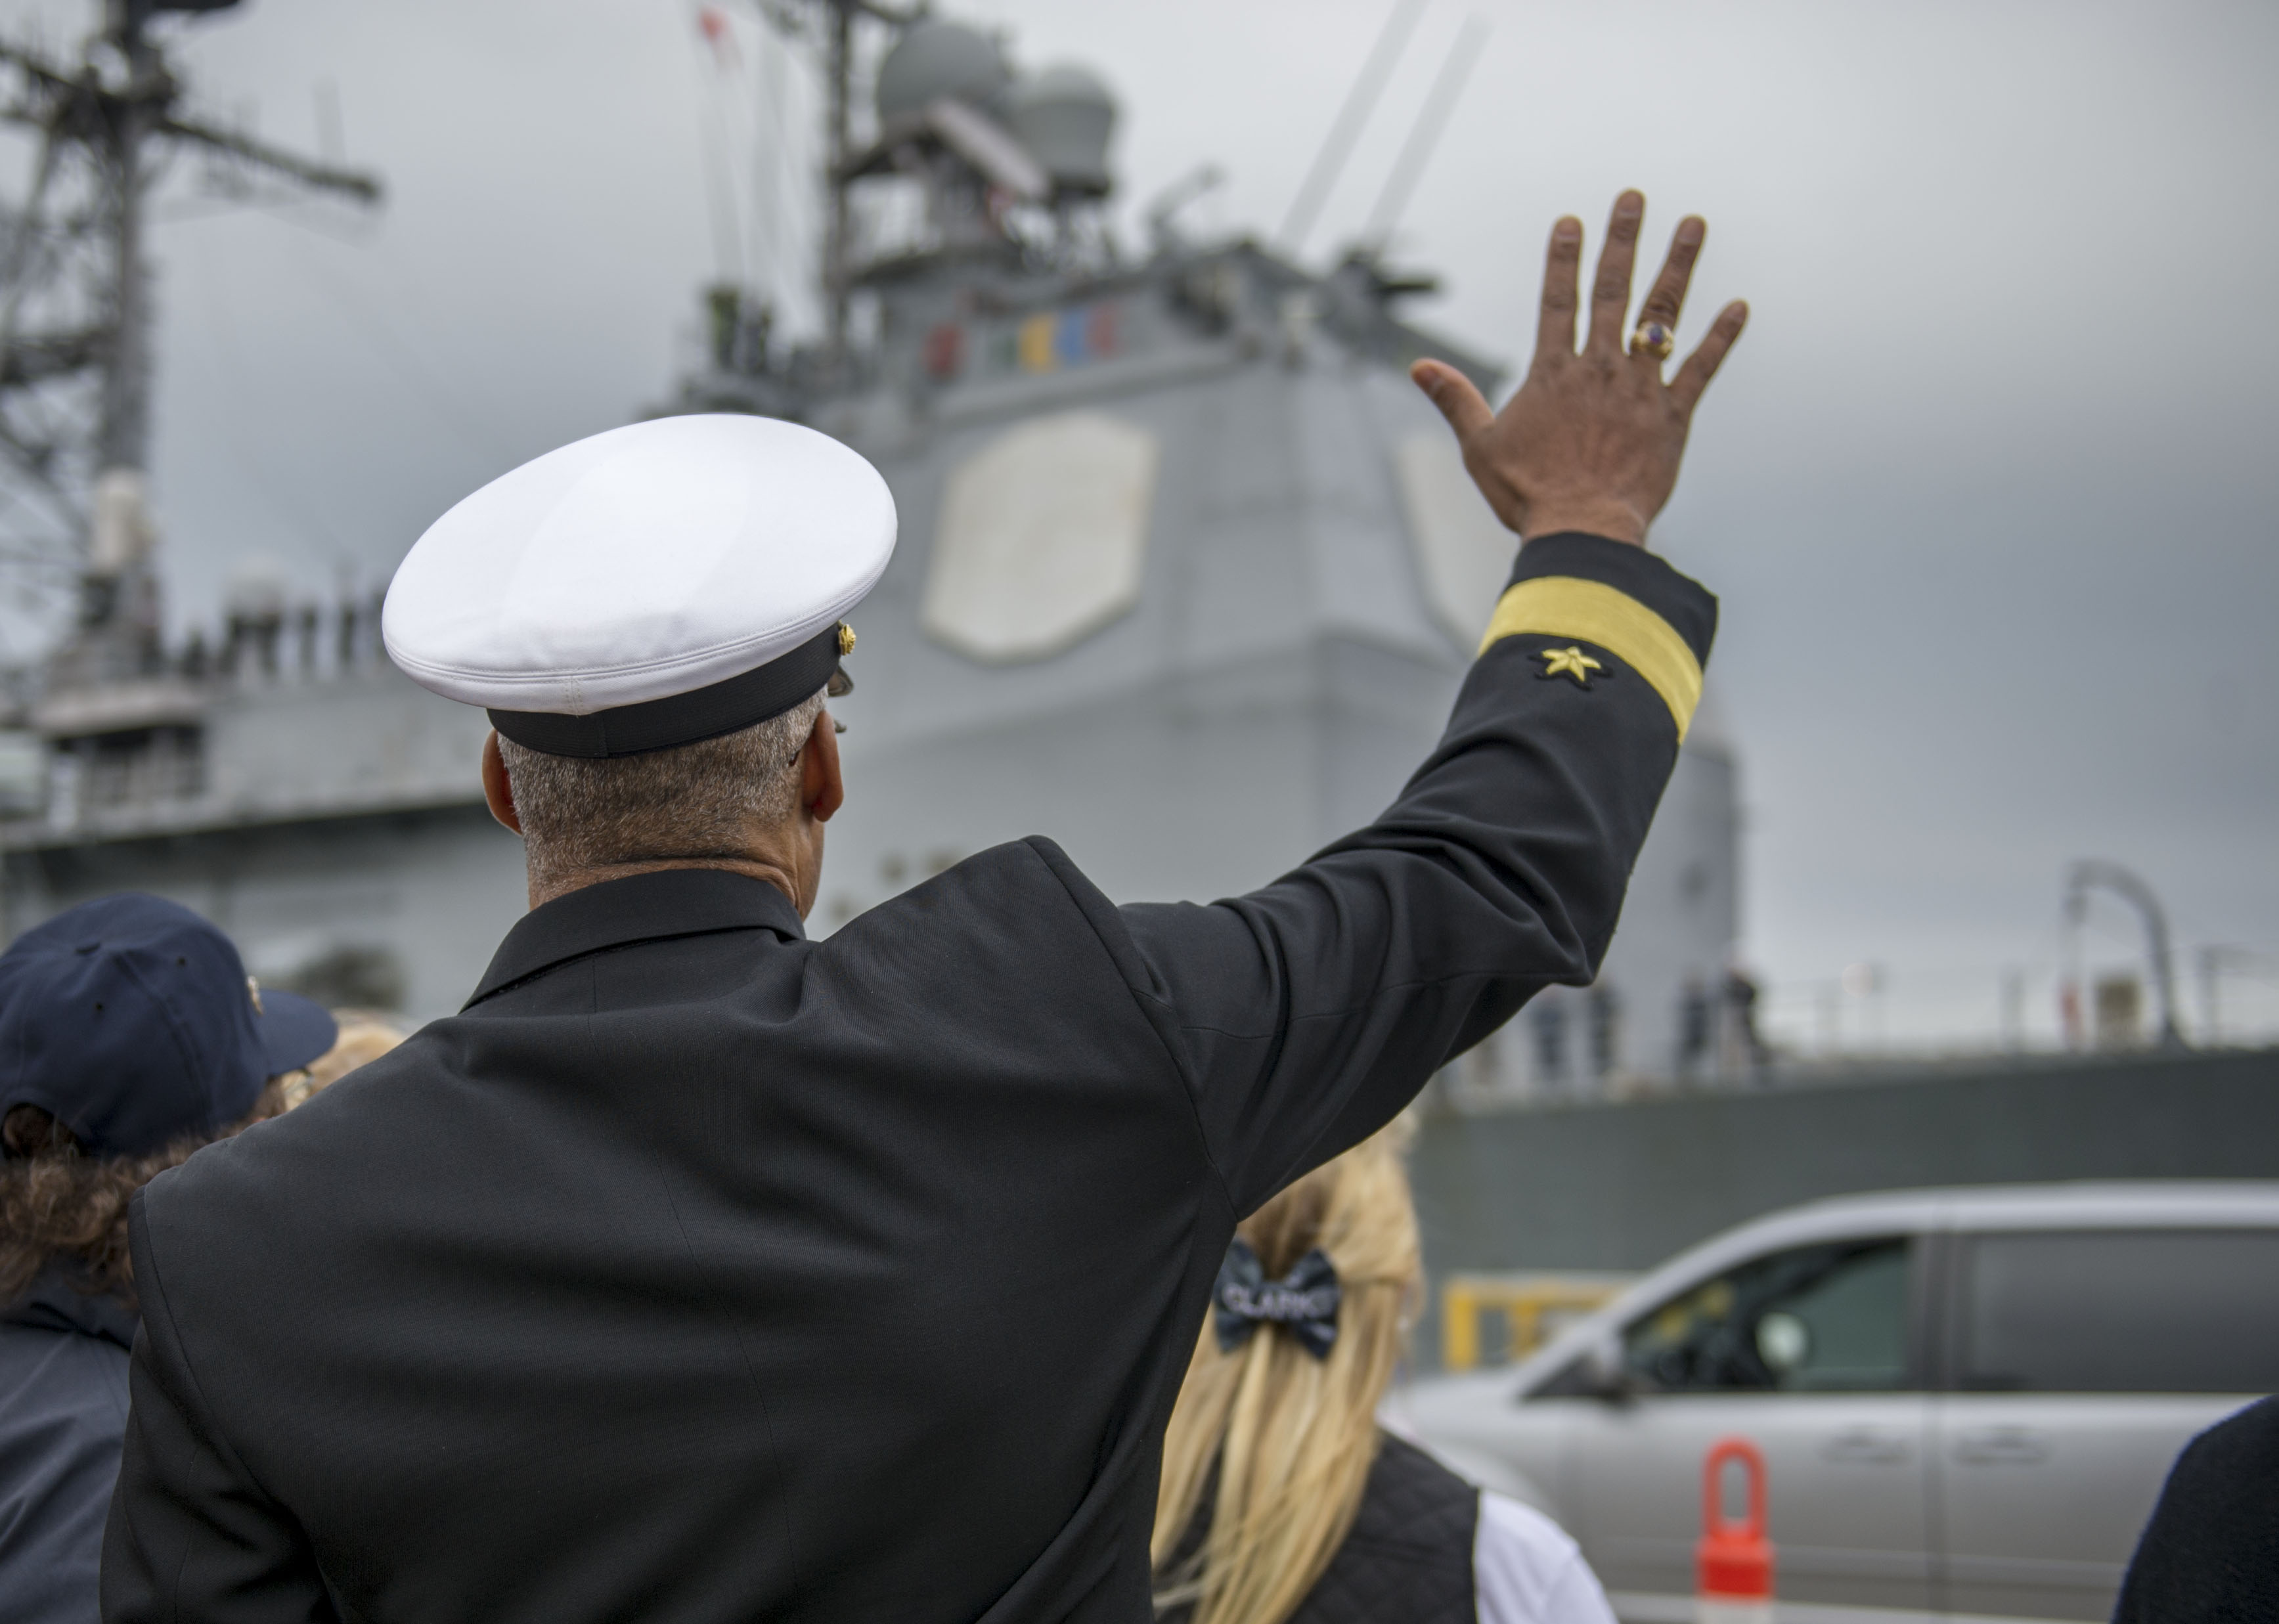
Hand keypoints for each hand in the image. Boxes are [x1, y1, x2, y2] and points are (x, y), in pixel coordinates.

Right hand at [1411, 190, 1746, 546]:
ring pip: (1661, 315)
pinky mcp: (1672, 416)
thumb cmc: (1527, 494)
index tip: (1572, 220)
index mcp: (1553, 373)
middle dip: (1622, 240)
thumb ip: (1455, 400)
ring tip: (1693, 225)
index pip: (1557, 300)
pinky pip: (1700, 368)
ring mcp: (1639, 389)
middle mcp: (1598, 369)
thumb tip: (1418, 367)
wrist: (1582, 530)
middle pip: (1612, 291)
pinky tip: (1738, 306)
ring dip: (1677, 266)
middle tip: (1633, 198)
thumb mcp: (1479, 447)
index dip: (1563, 258)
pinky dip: (1720, 337)